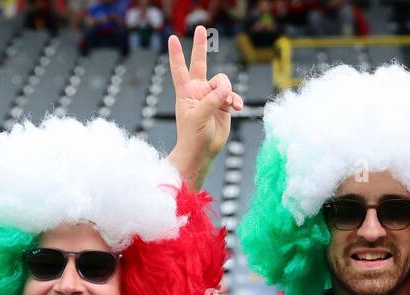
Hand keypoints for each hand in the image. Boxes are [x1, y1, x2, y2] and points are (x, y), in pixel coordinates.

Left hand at [167, 25, 242, 184]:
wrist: (202, 152)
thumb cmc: (193, 137)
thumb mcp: (198, 118)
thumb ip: (210, 101)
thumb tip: (225, 90)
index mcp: (186, 92)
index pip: (179, 69)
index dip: (176, 54)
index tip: (172, 39)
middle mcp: (198, 91)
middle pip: (200, 63)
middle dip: (200, 46)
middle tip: (200, 28)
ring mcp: (211, 96)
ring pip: (223, 81)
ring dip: (228, 91)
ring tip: (228, 104)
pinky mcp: (223, 104)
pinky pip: (233, 95)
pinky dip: (236, 100)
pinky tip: (237, 108)